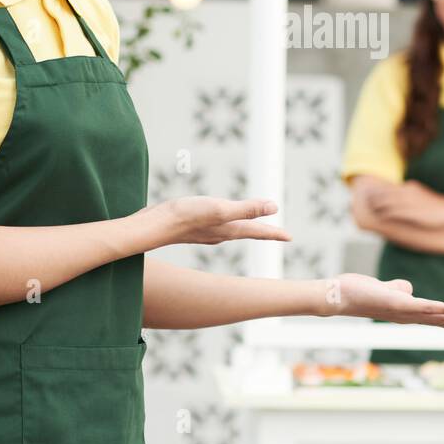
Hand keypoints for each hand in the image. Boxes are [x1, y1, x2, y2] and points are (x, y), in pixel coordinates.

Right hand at [142, 196, 290, 249]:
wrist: (153, 225)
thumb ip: (247, 209)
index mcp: (229, 229)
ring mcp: (206, 230)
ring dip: (245, 226)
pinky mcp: (193, 224)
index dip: (275, 233)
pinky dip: (226, 221)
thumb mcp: (220, 209)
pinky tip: (219, 218)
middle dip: (263, 232)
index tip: (290, 237)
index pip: (258, 231)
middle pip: (248, 232)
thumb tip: (274, 207)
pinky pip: (217, 223)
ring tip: (253, 225)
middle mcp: (220, 233)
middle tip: (277, 233)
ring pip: (232, 229)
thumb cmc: (186, 216)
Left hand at [318, 273, 443, 328]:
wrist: (338, 296)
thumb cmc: (360, 294)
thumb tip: (408, 288)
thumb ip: (399, 290)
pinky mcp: (397, 305)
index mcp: (410, 313)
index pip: (441, 319)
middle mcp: (410, 317)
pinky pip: (424, 308)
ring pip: (440, 317)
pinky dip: (442, 309)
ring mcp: (405, 313)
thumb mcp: (386, 291)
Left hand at [366, 180, 443, 227]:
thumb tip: (400, 201)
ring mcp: (408, 202)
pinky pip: (392, 212)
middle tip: (361, 202)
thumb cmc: (436, 208)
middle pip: (383, 193)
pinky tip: (379, 217)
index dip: (377, 192)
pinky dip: (383, 214)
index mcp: (409, 187)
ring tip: (367, 209)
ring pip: (385, 202)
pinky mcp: (411, 212)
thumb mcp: (421, 198)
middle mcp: (407, 192)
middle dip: (372, 198)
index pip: (388, 188)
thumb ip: (410, 197)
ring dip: (375, 206)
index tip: (368, 195)